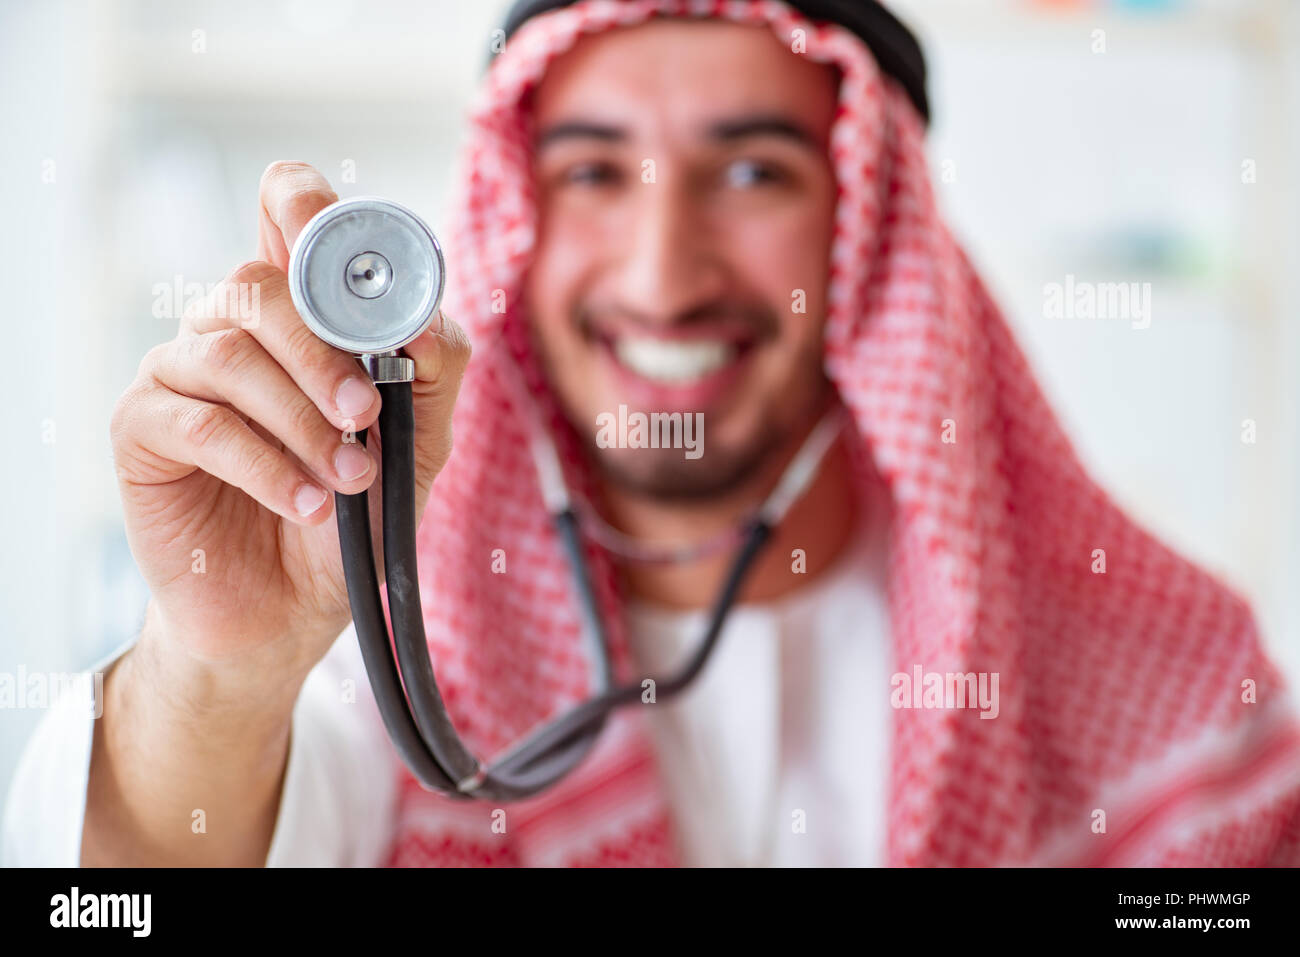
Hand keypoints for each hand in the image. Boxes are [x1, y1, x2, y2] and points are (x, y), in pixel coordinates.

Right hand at [110, 160, 469, 697]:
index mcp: (299, 311)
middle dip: (324, 351)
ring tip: (348, 479)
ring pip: (229, 352)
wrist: (293, 607)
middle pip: (257, 282)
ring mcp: (178, 371)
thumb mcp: (422, 439)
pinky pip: (200, 422)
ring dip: (302, 420)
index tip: (352, 260)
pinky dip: (265, 464)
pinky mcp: (143, 429)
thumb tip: (424, 319)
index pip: (284, 208)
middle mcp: (231, 326)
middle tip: (366, 415)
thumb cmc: (357, 508)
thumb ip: (432, 370)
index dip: (309, 207)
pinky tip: (308, 503)